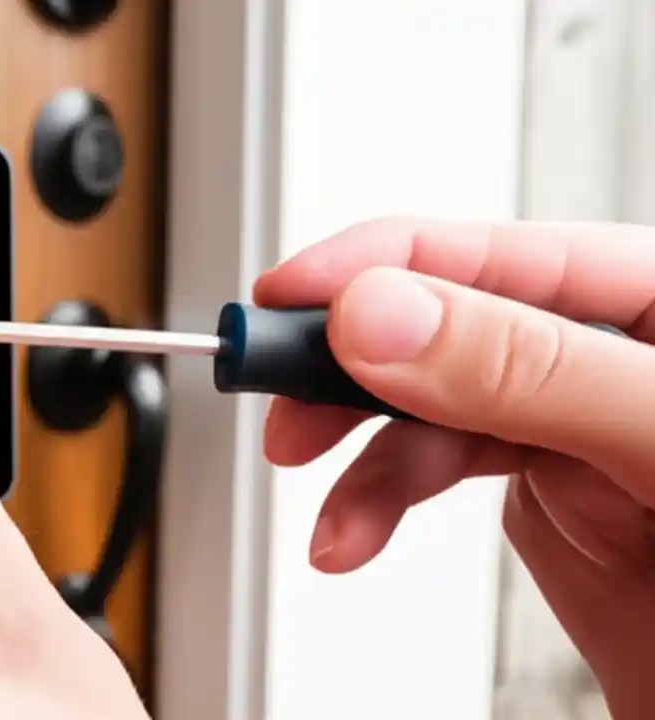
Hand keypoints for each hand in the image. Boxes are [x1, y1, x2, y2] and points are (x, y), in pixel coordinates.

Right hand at [256, 218, 654, 719]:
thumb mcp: (650, 432)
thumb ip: (522, 367)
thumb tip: (382, 317)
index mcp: (648, 294)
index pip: (488, 252)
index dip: (373, 265)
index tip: (285, 297)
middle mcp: (598, 346)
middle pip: (435, 320)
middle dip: (344, 365)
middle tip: (275, 398)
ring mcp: (567, 413)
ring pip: (422, 402)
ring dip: (355, 455)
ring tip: (324, 505)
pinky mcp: (545, 478)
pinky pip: (435, 463)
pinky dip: (379, 498)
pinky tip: (354, 530)